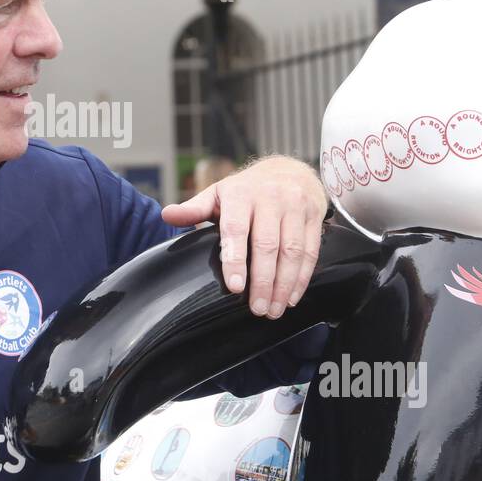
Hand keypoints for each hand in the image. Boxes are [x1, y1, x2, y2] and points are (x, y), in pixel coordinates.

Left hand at [161, 156, 327, 318]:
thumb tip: (167, 215)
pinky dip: (302, 277)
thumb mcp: (218, 193)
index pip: (236, 229)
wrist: (290, 170)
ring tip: (273, 310)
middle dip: (262, 281)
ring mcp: (295, 206)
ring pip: (292, 251)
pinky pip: (311, 251)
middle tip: (257, 309)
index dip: (235, 259)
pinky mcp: (314, 216)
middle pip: (267, 245)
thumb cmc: (246, 189)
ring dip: (284, 285)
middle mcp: (270, 198)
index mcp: (240, 193)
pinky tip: (291, 297)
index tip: (234, 287)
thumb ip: (194, 208)